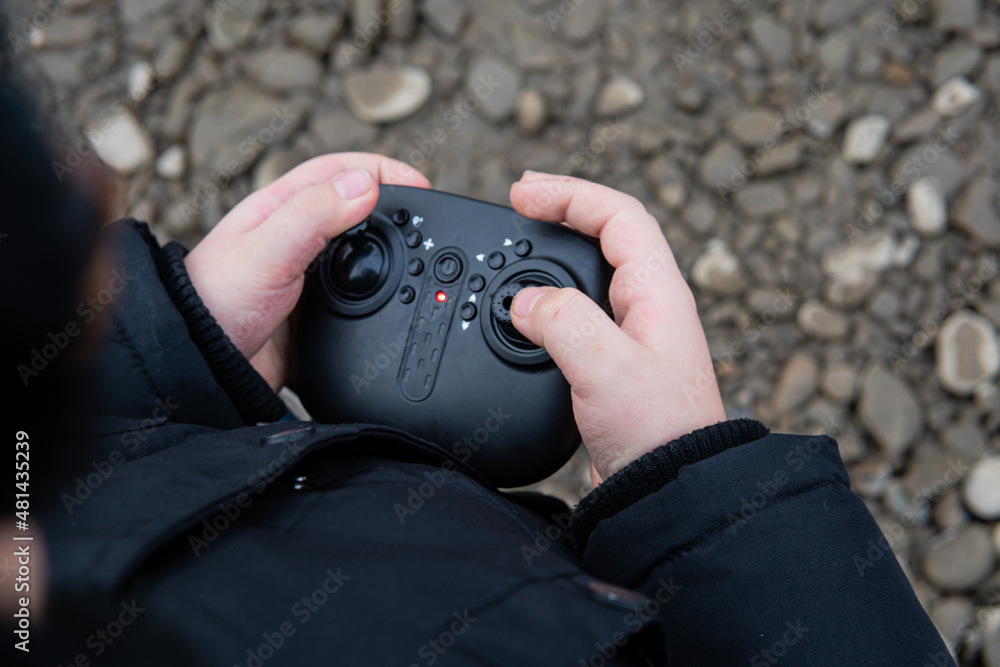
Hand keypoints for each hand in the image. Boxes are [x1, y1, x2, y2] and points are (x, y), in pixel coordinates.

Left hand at [184, 153, 430, 389]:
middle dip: (395, 207)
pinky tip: (394, 301)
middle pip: (357, 209)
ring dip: (391, 251)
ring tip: (419, 253)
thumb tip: (365, 184)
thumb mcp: (269, 249)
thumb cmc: (216, 300)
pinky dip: (381, 295)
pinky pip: (358, 299)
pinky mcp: (315, 314)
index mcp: (281, 208)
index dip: (383, 171)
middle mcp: (295, 237)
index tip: (420, 184)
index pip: (340, 172)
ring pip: (361, 254)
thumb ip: (314, 215)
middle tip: (429, 216)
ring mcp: (306, 277)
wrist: (201, 367)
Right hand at [508, 172, 725, 485]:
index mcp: (656, 293)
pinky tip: (525, 312)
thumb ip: (562, 321)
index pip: (618, 216)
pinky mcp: (615, 365)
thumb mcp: (605, 367)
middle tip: (519, 204)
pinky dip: (548, 300)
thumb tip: (526, 303)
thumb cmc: (658, 433)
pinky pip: (579, 314)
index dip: (571, 194)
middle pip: (605, 235)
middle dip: (561, 212)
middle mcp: (648, 308)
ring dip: (553, 254)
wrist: (671, 493)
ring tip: (517, 247)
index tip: (524, 193)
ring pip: (590, 275)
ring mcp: (633, 336)